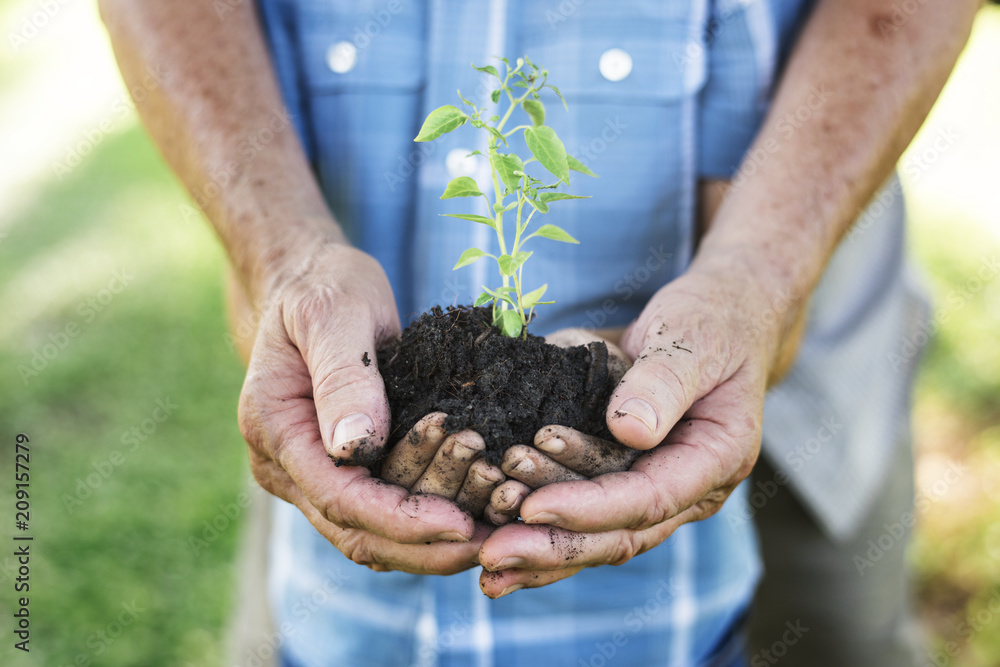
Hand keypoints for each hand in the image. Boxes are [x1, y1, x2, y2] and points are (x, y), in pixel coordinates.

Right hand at [238, 244, 485, 573]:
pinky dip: (425, 523)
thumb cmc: (324, 288)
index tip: (462, 524)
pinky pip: (380, 513)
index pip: (339, 497)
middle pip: (354, 532)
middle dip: (424, 548)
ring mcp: (308, 473)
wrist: (312, 284)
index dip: (402, 519)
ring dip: (429, 546)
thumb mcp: (335, 314)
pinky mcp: (339, 470)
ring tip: (492, 539)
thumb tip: (356, 447)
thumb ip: (343, 376)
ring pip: (368, 534)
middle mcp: (285, 465)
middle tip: (492, 546)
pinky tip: (475, 518)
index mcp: (275, 429)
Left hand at [478, 266, 796, 595]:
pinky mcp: (621, 478)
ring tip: (483, 552)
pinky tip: (490, 538)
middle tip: (490, 555)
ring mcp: (653, 487)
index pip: (648, 499)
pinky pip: (579, 511)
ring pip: (596, 535)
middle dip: (552, 547)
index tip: (532, 508)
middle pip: (617, 534)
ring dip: (538, 548)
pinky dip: (537, 528)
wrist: (716, 318)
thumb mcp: (692, 339)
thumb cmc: (710, 321)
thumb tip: (629, 431)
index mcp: (715, 458)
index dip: (588, 507)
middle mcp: (686, 487)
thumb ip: (664, 382)